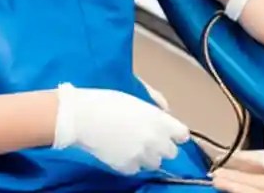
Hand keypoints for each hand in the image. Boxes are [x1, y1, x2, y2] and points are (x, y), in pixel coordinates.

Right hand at [52, 83, 189, 174]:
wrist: (80, 117)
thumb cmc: (105, 100)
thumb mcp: (134, 94)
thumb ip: (155, 101)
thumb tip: (165, 109)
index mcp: (159, 119)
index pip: (183, 134)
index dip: (175, 133)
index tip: (169, 132)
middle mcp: (155, 139)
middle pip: (171, 152)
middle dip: (162, 146)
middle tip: (147, 139)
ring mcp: (142, 155)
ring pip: (155, 163)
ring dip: (147, 156)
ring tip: (133, 146)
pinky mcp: (127, 167)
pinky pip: (137, 170)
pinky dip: (131, 163)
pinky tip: (121, 152)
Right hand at [212, 148, 263, 192]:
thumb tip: (260, 158)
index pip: (263, 166)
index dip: (245, 162)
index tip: (227, 159)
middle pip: (256, 182)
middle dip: (235, 177)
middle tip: (214, 173)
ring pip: (255, 191)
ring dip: (236, 186)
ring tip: (217, 180)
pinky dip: (248, 191)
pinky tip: (235, 187)